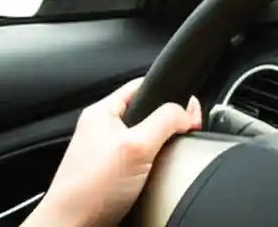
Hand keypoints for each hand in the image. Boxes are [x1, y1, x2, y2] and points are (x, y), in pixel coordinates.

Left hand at [24, 78, 202, 226]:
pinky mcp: (113, 177)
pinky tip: (159, 174)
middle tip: (185, 134)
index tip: (189, 108)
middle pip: (149, 114)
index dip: (169, 92)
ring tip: (170, 156)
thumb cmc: (88, 190)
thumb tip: (187, 112)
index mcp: (102, 112)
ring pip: (148, 141)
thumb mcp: (136, 145)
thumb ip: (165, 121)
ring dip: (163, 148)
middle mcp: (103, 131)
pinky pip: (143, 163)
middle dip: (170, 124)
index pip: (142, 86)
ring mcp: (108, 155)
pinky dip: (155, 167)